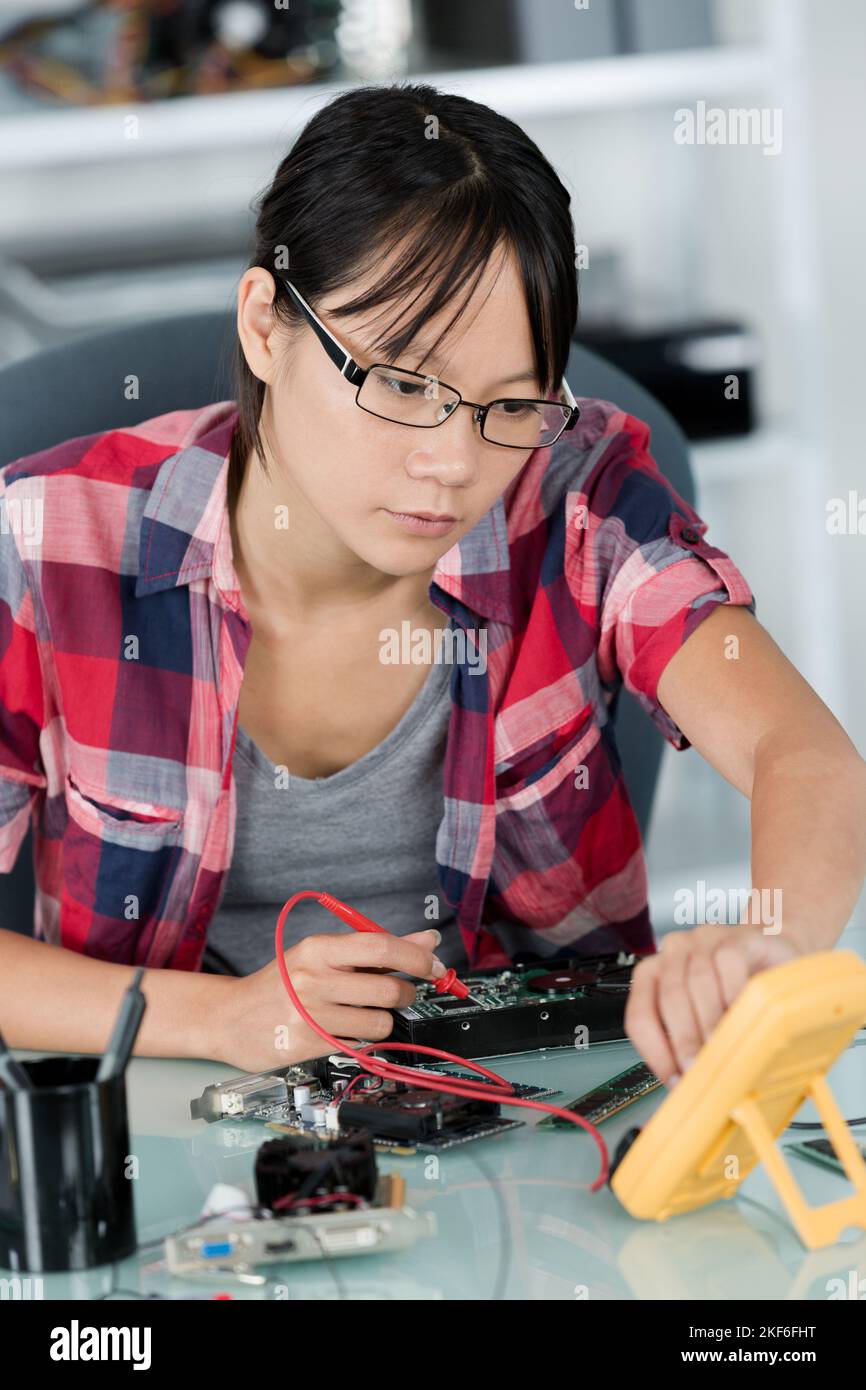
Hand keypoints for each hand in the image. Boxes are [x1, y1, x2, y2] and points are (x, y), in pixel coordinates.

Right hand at [208, 928, 444, 1071]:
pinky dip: (362, 1040)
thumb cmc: (282, 983)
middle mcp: (314, 978)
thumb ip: (375, 950)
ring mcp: (311, 1015)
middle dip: (405, 994)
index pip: (381, 946)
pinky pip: (360, 1045)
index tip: (435, 967)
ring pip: (379, 1022)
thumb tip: (428, 943)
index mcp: (319, 948)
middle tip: (398, 994)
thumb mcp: (323, 956)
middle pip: (388, 988)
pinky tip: (343, 1031)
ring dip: (384, 1021)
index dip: (417, 958)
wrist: (230, 1017)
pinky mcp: (309, 1046)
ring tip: (365, 1015)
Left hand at [624, 925, 802, 1086]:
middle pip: (669, 1000)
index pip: (639, 1017)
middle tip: (700, 1070)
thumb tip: (688, 1090)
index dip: (655, 1052)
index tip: (674, 1080)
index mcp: (654, 975)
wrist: (779, 954)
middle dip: (684, 1041)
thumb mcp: (708, 1019)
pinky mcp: (737, 936)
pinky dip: (735, 992)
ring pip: (697, 981)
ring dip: (711, 1021)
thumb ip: (692, 1044)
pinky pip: (728, 963)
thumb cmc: (740, 991)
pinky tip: (744, 1013)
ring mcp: (704, 939)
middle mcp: (673, 953)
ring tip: (724, 1049)